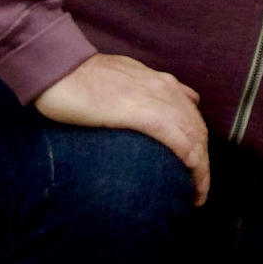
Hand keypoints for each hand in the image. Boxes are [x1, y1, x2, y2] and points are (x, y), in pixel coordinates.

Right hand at [34, 52, 212, 203]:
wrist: (58, 68)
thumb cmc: (81, 76)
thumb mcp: (122, 77)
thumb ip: (144, 89)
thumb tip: (157, 102)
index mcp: (160, 82)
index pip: (193, 116)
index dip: (198, 144)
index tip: (195, 168)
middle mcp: (165, 89)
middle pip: (198, 130)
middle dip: (204, 163)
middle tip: (198, 190)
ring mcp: (156, 100)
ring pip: (193, 137)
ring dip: (200, 169)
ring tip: (196, 195)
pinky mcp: (141, 113)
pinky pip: (176, 139)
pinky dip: (189, 159)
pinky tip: (192, 175)